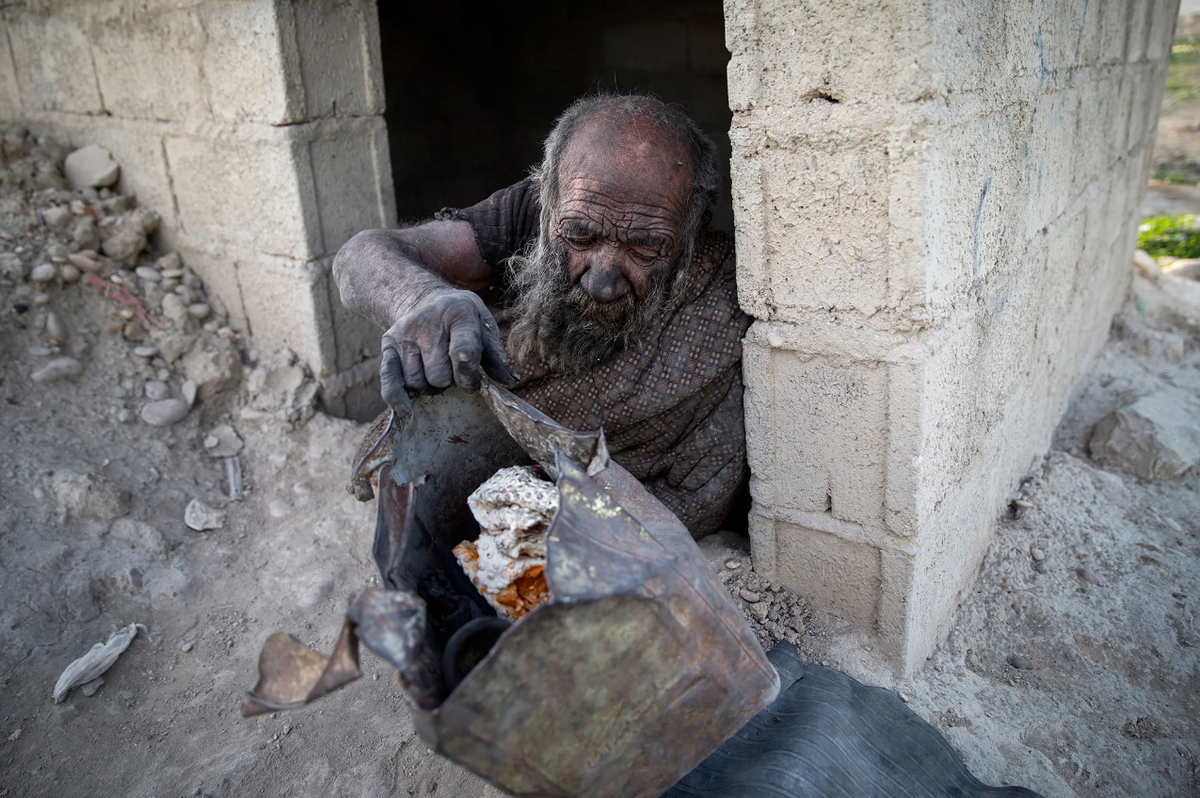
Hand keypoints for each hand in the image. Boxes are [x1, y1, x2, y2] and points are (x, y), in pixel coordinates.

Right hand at [379, 289, 516, 413]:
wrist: (425, 300)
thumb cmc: (462, 320)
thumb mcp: (484, 327)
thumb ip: (495, 356)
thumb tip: (509, 380)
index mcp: (459, 314)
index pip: (462, 348)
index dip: (468, 370)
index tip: (472, 381)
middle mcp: (428, 324)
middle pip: (440, 375)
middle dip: (452, 381)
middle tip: (455, 370)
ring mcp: (405, 336)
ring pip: (419, 383)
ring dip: (431, 387)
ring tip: (437, 370)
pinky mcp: (389, 346)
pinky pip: (389, 379)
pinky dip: (396, 397)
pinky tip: (404, 409)